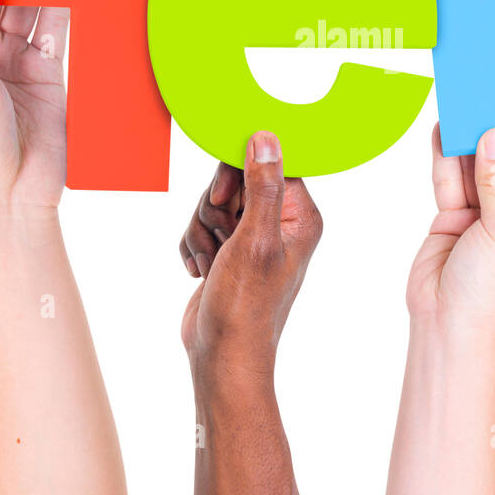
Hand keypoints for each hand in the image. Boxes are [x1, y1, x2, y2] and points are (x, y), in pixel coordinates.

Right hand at [178, 131, 321, 379]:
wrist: (222, 356)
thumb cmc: (245, 306)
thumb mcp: (255, 241)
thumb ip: (262, 187)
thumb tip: (266, 138)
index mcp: (300, 216)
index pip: (270, 163)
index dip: (238, 174)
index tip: (222, 197)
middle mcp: (280, 223)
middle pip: (236, 180)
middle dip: (215, 209)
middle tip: (221, 237)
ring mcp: (253, 237)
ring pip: (213, 203)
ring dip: (202, 231)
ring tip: (212, 262)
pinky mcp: (229, 251)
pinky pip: (201, 225)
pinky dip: (194, 245)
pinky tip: (203, 271)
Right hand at [407, 122, 494, 350]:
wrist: (445, 332)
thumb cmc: (489, 297)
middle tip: (489, 99)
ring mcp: (485, 225)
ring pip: (478, 174)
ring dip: (469, 144)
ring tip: (463, 106)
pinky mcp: (454, 224)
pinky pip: (453, 185)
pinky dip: (447, 160)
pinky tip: (444, 131)